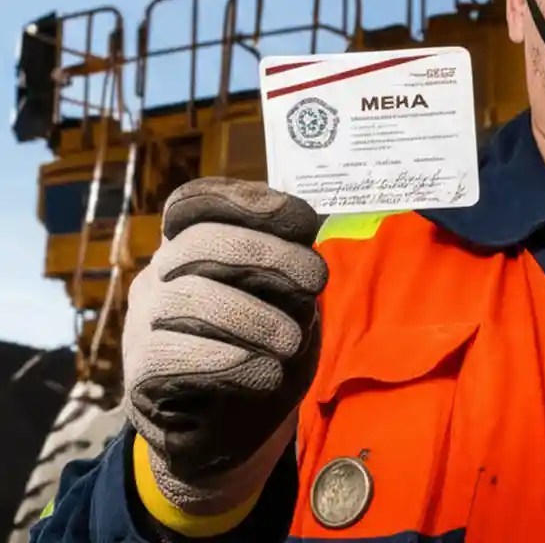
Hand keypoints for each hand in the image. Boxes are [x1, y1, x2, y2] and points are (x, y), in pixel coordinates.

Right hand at [121, 177, 326, 507]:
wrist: (230, 433)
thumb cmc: (263, 355)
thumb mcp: (291, 306)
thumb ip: (292, 271)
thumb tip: (306, 235)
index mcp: (191, 248)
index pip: (195, 203)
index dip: (245, 201)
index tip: (304, 221)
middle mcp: (160, 276)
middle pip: (199, 241)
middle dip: (267, 255)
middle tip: (316, 283)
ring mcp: (142, 321)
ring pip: (188, 296)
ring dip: (251, 317)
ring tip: (290, 342)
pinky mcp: (138, 372)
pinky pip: (170, 353)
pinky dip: (227, 361)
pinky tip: (264, 373)